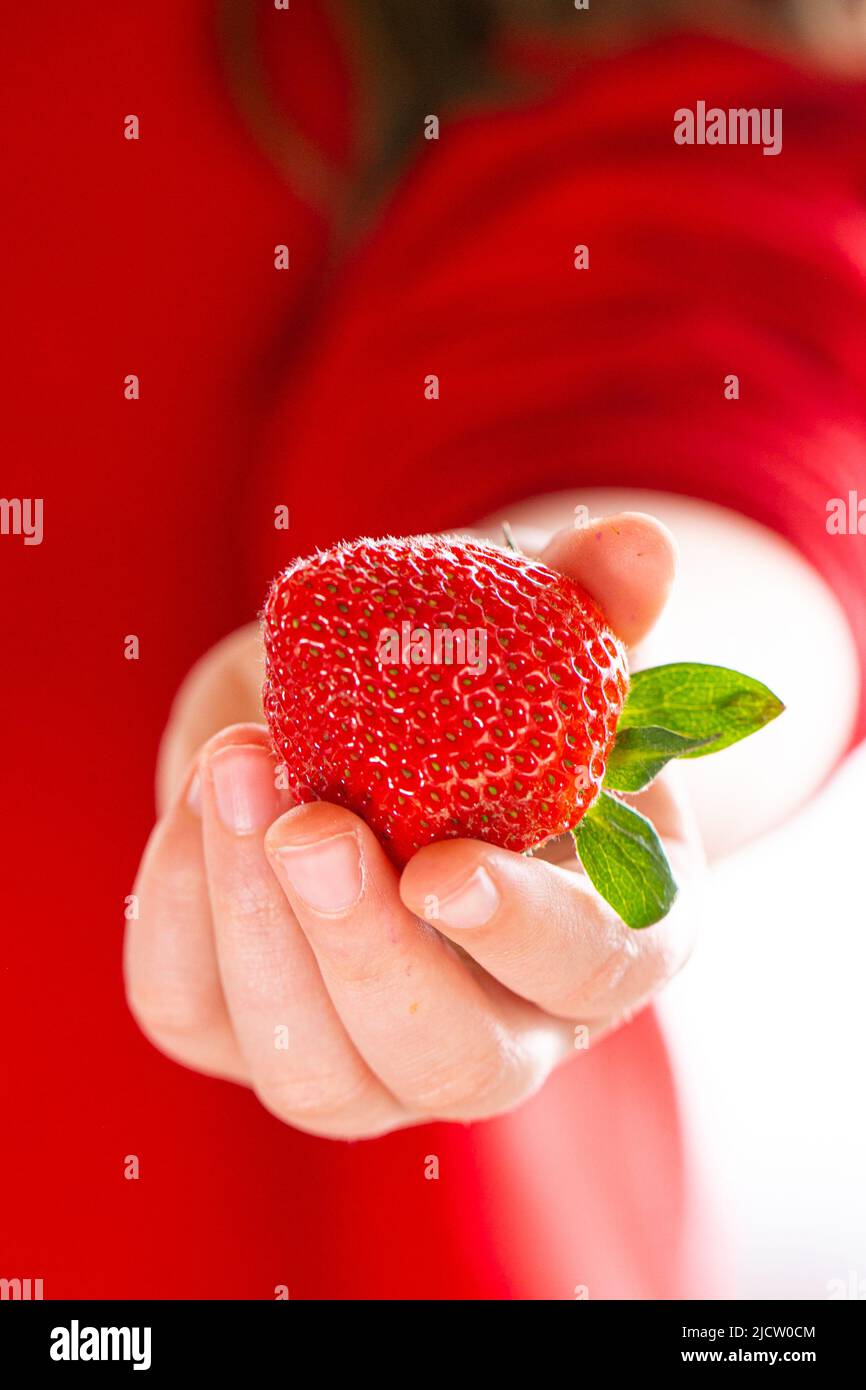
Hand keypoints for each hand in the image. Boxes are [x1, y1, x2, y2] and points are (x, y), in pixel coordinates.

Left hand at [124, 513, 700, 1136]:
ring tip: (234, 771)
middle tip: (309, 827)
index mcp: (606, 939)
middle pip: (453, 1063)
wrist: (365, 727)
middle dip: (368, 952)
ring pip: (317, 1076)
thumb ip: (591, 595)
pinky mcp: (248, 1031)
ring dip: (259, 930)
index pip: (591, 970)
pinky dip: (180, 910)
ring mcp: (371, 1057)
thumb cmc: (482, 692)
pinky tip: (199, 800)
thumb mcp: (536, 636)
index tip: (440, 865)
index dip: (522, 931)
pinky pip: (194, 1012)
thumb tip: (637, 543)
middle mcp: (502, 1030)